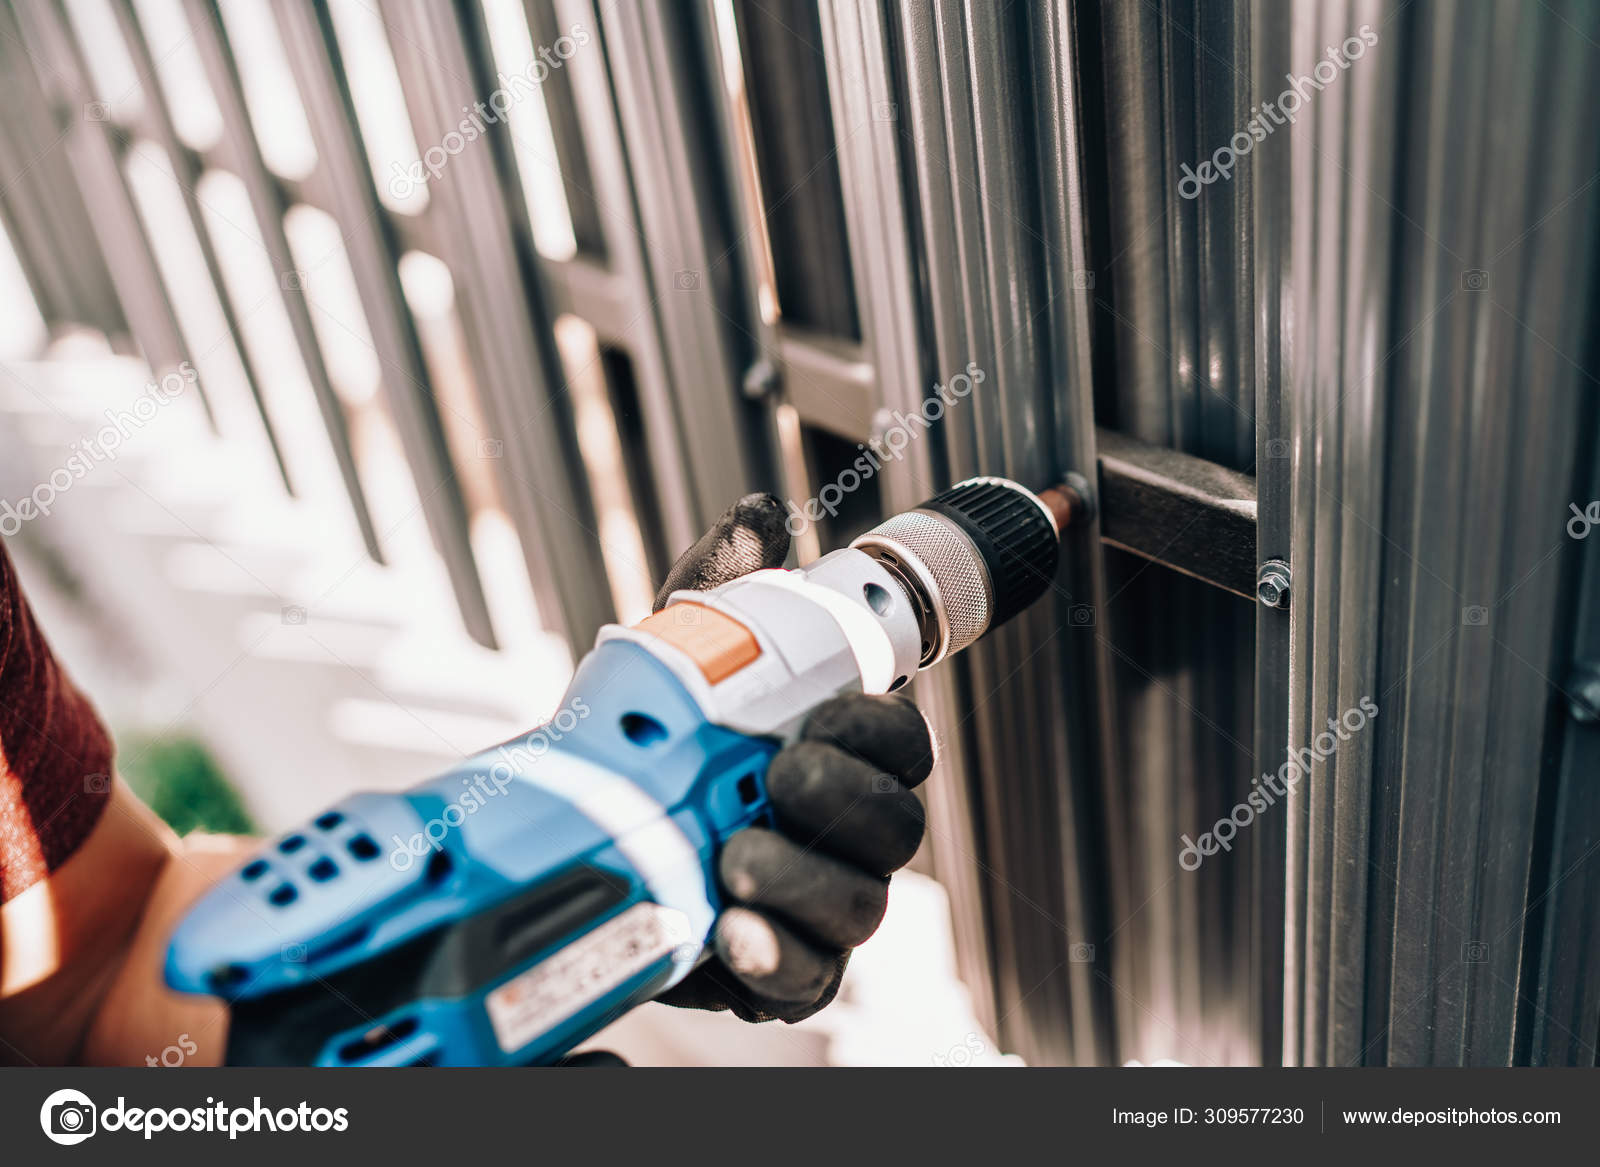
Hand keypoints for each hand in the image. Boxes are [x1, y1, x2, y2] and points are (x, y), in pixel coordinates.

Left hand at [651, 494, 934, 1022]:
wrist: (588, 838)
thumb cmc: (655, 746)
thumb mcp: (676, 657)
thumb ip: (720, 586)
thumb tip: (755, 516)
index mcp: (840, 753)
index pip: (900, 741)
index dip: (875, 728)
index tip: (817, 714)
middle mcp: (844, 832)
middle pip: (897, 824)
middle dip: (843, 799)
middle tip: (778, 776)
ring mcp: (819, 905)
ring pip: (857, 903)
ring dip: (803, 878)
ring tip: (735, 856)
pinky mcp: (782, 971)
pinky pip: (806, 977)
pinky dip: (775, 956)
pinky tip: (732, 932)